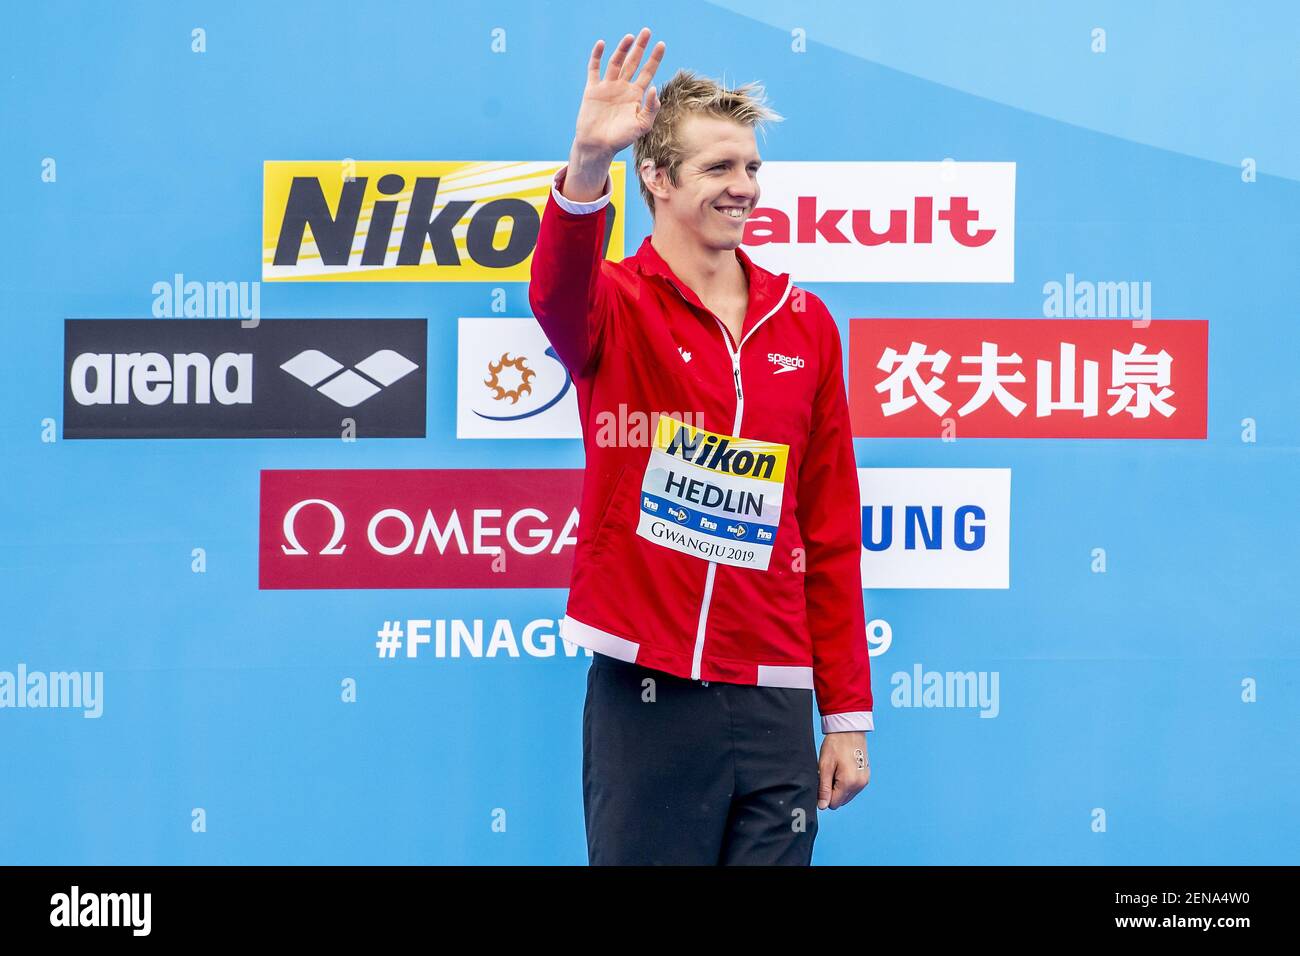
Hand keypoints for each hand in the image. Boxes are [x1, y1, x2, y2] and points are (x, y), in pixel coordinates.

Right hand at [573, 28, 665, 160]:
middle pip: (633, 62)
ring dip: (622, 49)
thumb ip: (651, 108)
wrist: (598, 146)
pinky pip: (594, 69)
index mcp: (635, 95)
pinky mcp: (592, 89)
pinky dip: (597, 56)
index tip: (662, 44)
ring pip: (616, 62)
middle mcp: (622, 87)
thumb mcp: (642, 125)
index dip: (654, 58)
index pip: (647, 72)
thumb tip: (653, 88)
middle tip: (647, 31)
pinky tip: (602, 44)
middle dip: (640, 47)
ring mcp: (607, 87)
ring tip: (630, 36)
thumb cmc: (621, 138)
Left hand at [817, 731, 869, 809]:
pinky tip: (843, 769)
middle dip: (832, 791)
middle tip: (829, 773)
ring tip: (836, 770)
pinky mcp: (866, 776)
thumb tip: (822, 806)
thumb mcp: (825, 766)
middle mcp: (860, 785)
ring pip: (847, 795)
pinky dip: (846, 783)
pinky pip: (853, 788)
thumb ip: (824, 788)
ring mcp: (864, 781)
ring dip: (839, 787)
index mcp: (849, 783)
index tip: (822, 780)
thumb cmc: (836, 745)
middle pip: (841, 801)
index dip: (824, 795)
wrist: (849, 730)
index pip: (833, 804)